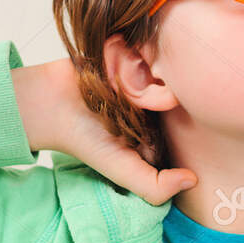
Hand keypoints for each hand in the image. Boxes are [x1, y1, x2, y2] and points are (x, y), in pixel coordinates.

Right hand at [11, 57, 196, 204]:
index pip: (183, 132)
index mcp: (156, 133)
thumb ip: (154, 187)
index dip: (175, 130)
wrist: (50, 102)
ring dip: (158, 76)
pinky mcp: (134, 58)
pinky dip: (145, 58)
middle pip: (180, 103)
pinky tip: (130, 62)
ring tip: (134, 82)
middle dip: (168, 101)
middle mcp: (154, 108)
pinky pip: (153, 55)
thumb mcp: (121, 170)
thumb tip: (193, 181)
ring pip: (169, 77)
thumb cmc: (85, 139)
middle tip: (141, 103)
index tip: (150, 129)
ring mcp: (145, 82)